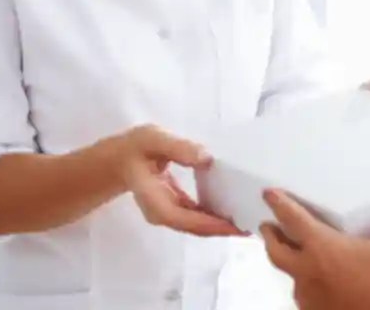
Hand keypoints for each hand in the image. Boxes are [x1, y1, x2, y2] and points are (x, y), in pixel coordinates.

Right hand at [113, 124, 244, 237]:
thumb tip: (206, 158)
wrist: (119, 158)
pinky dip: (214, 216)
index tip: (232, 224)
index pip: (183, 218)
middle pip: (194, 228)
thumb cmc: (135, 148)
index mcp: (154, 200)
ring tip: (247, 219)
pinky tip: (232, 210)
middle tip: (250, 225)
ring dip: (221, 225)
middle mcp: (162, 213)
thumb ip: (177, 147)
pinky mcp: (175, 209)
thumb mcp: (153, 139)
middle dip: (222, 229)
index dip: (208, 224)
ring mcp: (168, 213)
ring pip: (197, 225)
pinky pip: (196, 217)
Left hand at [260, 189, 369, 309]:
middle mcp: (307, 271)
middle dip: (269, 235)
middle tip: (267, 225)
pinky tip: (316, 285)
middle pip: (275, 250)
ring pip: (288, 275)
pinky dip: (303, 284)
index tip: (268, 193)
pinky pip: (302, 295)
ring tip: (294, 254)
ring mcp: (307, 297)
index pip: (293, 219)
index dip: (279, 204)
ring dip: (286, 261)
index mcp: (323, 248)